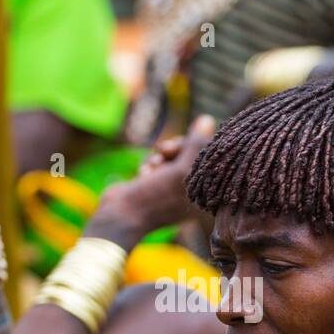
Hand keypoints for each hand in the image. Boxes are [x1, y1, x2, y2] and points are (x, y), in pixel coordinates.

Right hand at [87, 115, 216, 248]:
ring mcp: (174, 191)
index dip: (197, 146)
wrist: (123, 214)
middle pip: (191, 156)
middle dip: (176, 150)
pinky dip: (150, 165)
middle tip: (164, 149)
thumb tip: (207, 119)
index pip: (211, 160)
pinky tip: (143, 173)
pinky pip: (159, 165)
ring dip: (161, 157)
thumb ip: (196, 144)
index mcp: (207, 194)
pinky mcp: (158, 186)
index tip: (185, 144)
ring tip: (151, 165)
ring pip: (173, 158)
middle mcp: (193, 193)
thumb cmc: (157, 196)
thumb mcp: (181, 169)